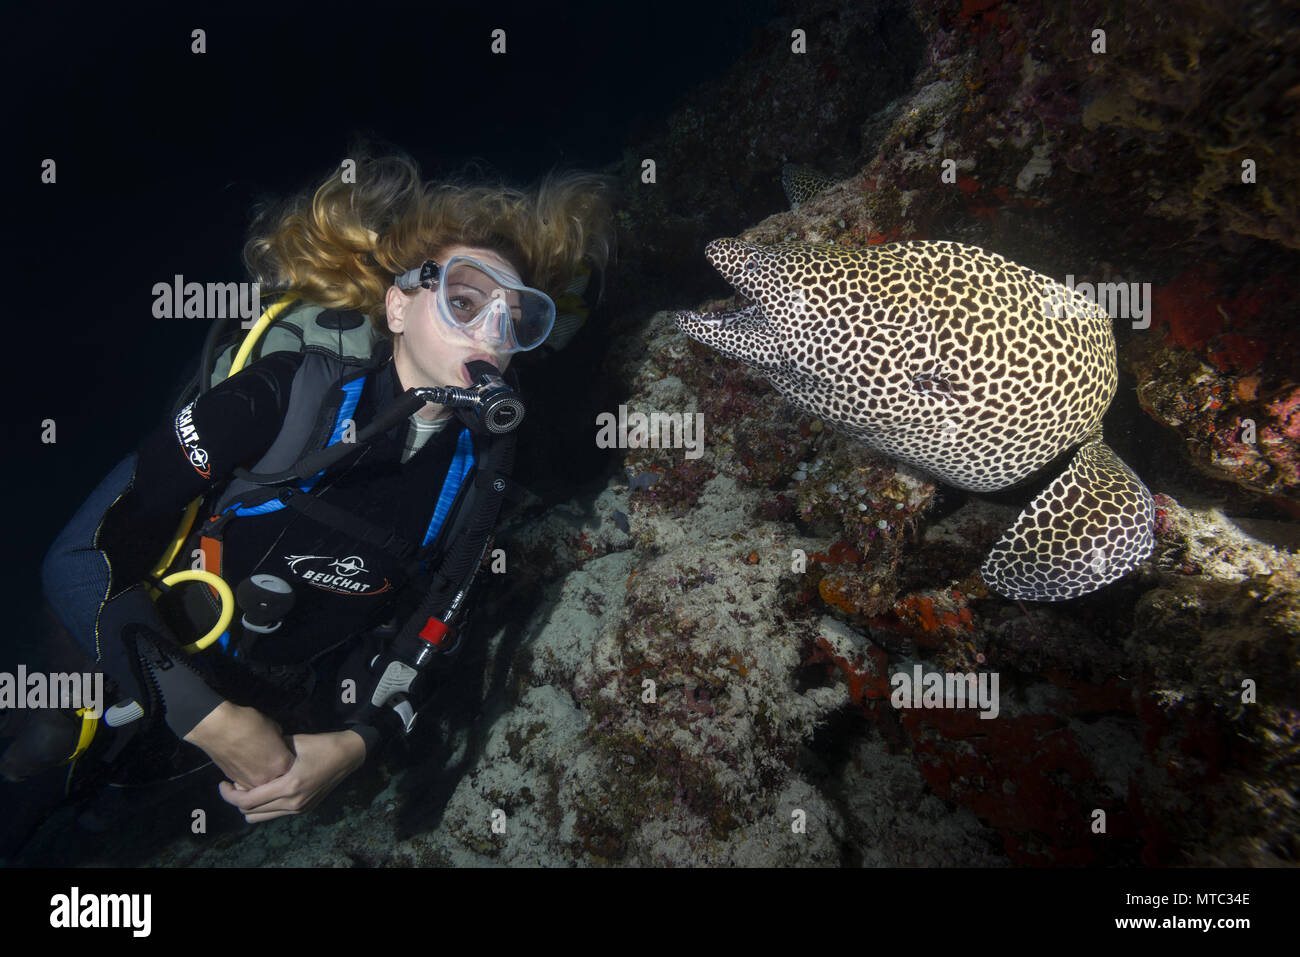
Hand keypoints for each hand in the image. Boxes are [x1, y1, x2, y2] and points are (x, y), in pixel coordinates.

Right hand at [183, 701, 293, 788]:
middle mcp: (268, 778)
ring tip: (258, 761)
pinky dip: (249, 777)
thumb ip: (280, 743)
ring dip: (262, 776)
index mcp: (282, 764)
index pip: (294, 768)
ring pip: (262, 785)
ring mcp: (251, 783)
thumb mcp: (275, 729)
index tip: (286, 752)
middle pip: (279, 779)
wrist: (219, 728)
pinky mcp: (236, 782)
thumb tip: (278, 747)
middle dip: (278, 770)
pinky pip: (247, 784)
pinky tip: (247, 764)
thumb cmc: (249, 724)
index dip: (290, 759)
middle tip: (271, 756)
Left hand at [217, 730, 366, 822]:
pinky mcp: (304, 809)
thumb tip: (249, 753)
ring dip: (250, 807)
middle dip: (237, 801)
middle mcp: (293, 802)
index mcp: (290, 786)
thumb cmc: (322, 744)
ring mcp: (299, 808)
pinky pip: (275, 813)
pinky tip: (264, 790)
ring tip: (247, 789)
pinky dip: (264, 806)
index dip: (229, 795)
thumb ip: (271, 750)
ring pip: (261, 818)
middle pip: (251, 814)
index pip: (248, 801)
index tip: (222, 783)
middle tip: (231, 785)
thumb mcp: (294, 741)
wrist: (349, 755)